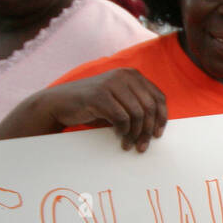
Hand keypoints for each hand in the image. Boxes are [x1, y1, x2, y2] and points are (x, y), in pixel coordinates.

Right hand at [42, 69, 167, 151]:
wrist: (61, 103)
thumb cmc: (93, 106)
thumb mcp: (120, 102)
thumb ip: (137, 106)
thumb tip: (158, 127)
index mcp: (132, 75)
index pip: (158, 97)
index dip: (162, 118)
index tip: (158, 135)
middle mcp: (124, 75)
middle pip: (149, 107)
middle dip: (148, 130)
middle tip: (143, 147)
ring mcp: (111, 83)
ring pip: (137, 114)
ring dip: (135, 134)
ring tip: (129, 145)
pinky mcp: (100, 95)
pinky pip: (121, 118)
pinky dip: (123, 132)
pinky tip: (119, 139)